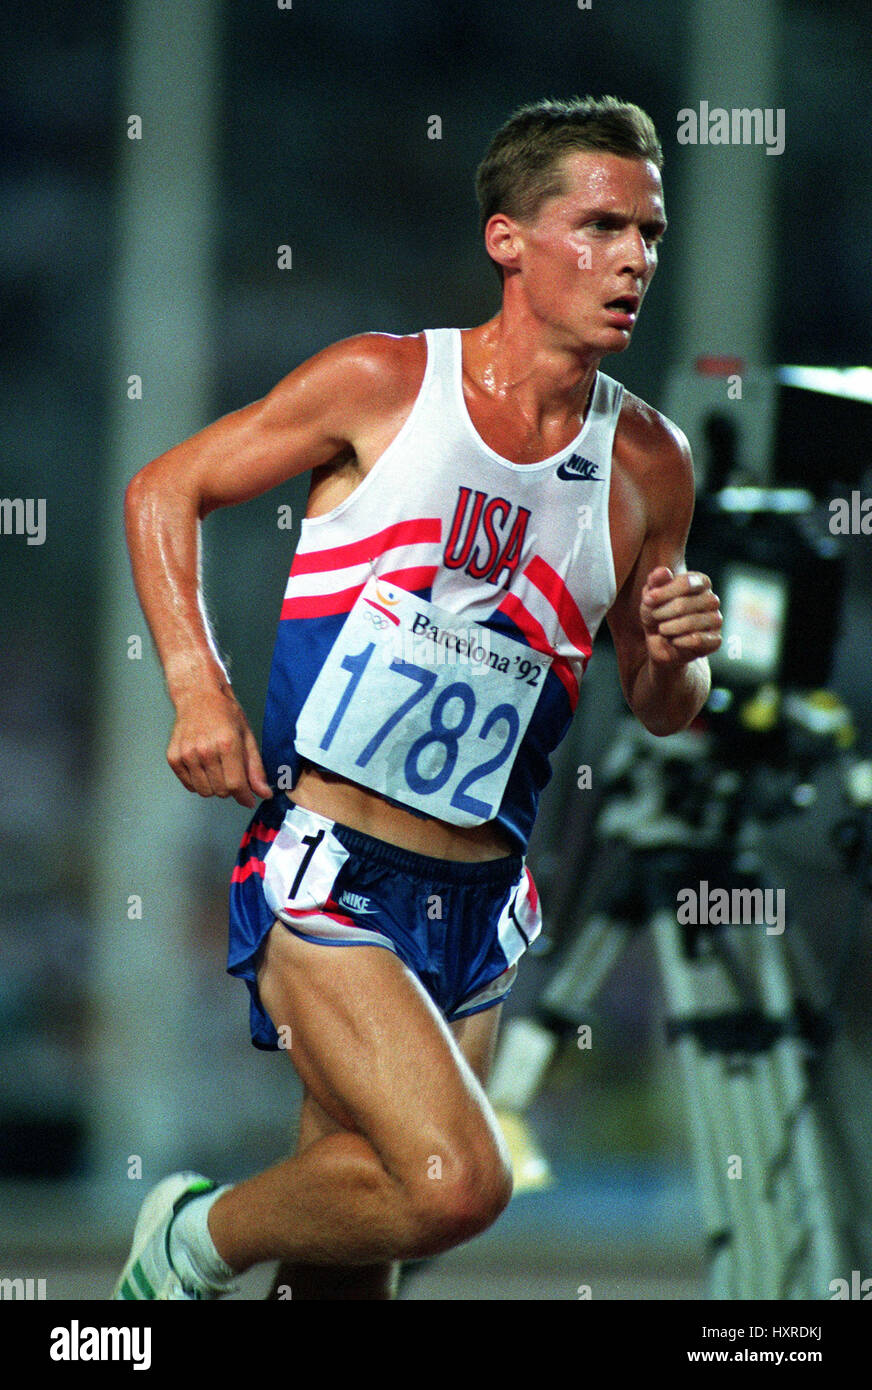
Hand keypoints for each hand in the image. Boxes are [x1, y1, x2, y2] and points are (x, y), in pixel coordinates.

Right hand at [167, 685, 272, 807]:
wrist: (198, 697)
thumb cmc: (224, 713)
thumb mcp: (247, 737)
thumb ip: (255, 768)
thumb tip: (263, 792)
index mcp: (227, 743)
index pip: (236, 784)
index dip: (245, 796)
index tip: (248, 799)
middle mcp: (205, 750)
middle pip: (221, 791)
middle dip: (231, 789)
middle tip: (232, 773)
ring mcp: (187, 754)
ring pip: (204, 791)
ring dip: (214, 787)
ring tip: (217, 768)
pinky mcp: (173, 758)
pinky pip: (189, 785)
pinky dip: (198, 782)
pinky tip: (204, 767)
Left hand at [640, 566, 721, 667]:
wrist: (661, 644)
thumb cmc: (657, 614)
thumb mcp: (651, 597)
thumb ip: (656, 582)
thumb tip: (662, 571)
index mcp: (700, 582)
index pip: (686, 583)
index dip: (663, 592)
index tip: (648, 600)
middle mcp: (712, 599)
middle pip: (684, 604)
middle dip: (662, 613)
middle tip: (655, 617)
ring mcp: (716, 620)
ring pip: (690, 623)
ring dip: (668, 628)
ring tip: (663, 629)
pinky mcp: (716, 640)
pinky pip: (697, 640)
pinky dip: (679, 642)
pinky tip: (674, 641)